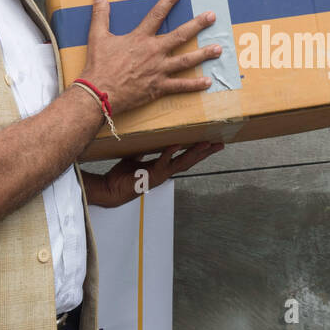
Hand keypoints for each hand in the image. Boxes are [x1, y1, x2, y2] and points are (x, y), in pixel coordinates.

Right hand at [78, 0, 220, 115]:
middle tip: (212, 16)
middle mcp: (153, 52)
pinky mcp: (159, 87)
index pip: (156, 15)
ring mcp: (159, 70)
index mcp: (140, 38)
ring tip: (218, 49)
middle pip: (180, 35)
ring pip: (186, 61)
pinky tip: (208, 82)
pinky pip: (181, 86)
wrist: (99, 93)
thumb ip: (101, 15)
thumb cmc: (99, 65)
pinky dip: (195, 85)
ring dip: (203, 54)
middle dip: (197, 25)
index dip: (167, 2)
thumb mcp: (97, 36)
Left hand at [87, 142, 222, 207]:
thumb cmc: (120, 177)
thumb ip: (142, 150)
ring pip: (182, 163)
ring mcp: (159, 175)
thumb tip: (147, 139)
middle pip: (190, 161)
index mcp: (162, 167)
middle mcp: (164, 172)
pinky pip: (162, 163)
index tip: (210, 143)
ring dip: (195, 153)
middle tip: (220, 144)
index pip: (184, 158)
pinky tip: (176, 145)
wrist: (109, 190)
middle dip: (205, 153)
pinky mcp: (150, 176)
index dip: (198, 151)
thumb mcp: (134, 158)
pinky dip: (169, 154)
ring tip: (207, 144)